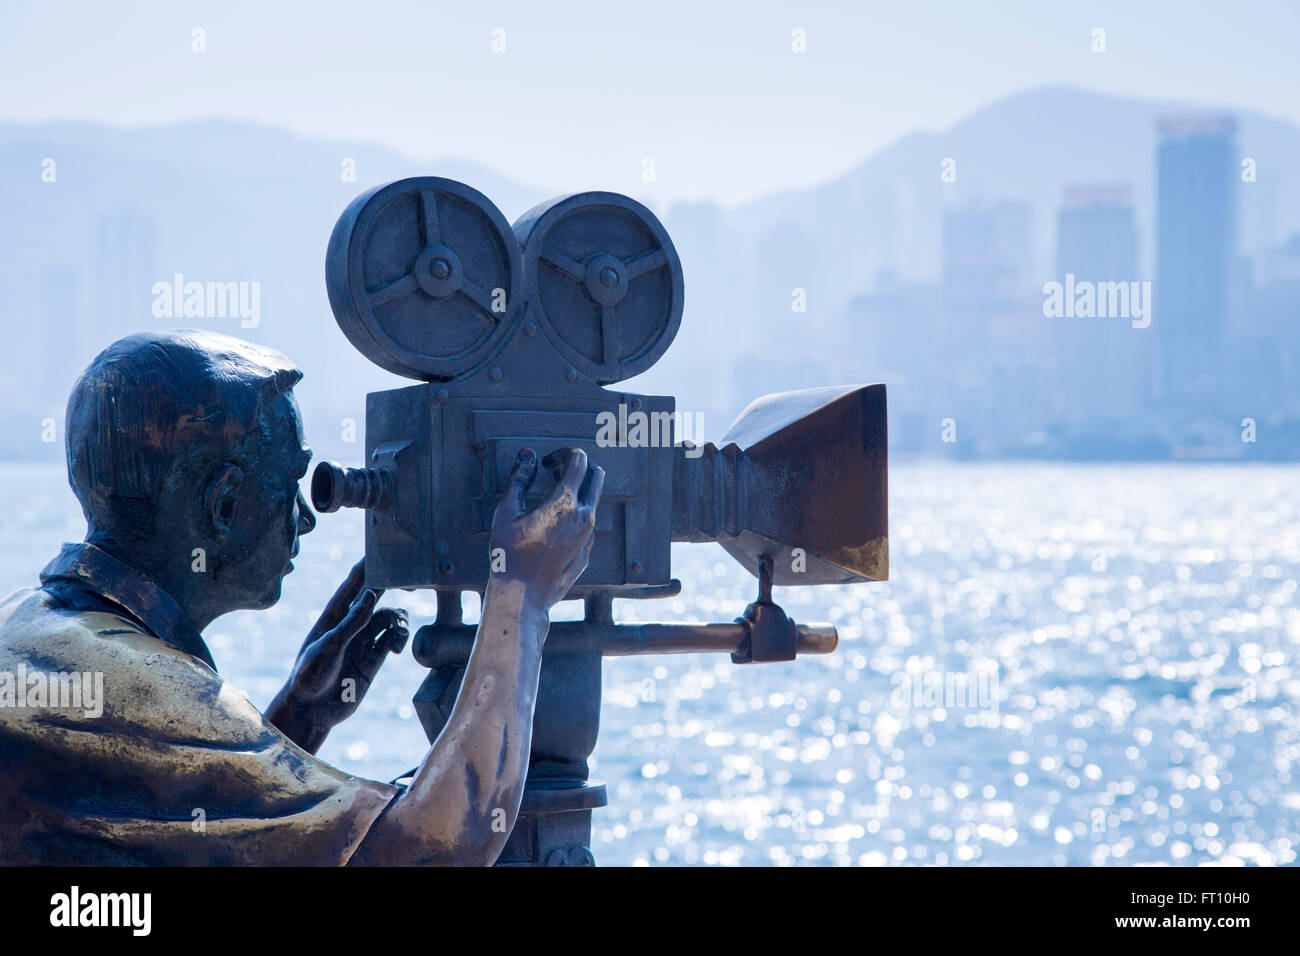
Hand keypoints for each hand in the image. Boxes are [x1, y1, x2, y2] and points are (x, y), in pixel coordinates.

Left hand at [266, 559, 408, 751]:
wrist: (312, 712)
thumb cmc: (310, 676)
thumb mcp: (329, 647)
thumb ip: (352, 622)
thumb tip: (370, 594)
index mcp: (332, 617)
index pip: (352, 584)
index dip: (366, 566)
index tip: (380, 550)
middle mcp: (349, 625)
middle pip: (374, 596)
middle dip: (390, 586)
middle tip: (409, 579)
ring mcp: (362, 641)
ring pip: (388, 617)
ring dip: (398, 619)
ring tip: (398, 632)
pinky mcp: (373, 659)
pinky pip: (392, 638)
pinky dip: (399, 637)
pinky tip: (396, 648)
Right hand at [490, 447, 603, 610]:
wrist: (523, 596)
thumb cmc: (510, 555)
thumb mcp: (506, 512)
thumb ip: (518, 479)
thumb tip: (527, 456)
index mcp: (565, 503)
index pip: (579, 462)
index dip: (564, 454)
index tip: (548, 461)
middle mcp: (584, 517)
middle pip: (596, 477)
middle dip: (580, 467)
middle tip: (556, 471)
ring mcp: (589, 536)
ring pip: (592, 502)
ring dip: (577, 492)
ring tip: (550, 498)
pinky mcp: (588, 551)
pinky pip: (587, 525)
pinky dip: (575, 516)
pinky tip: (553, 527)